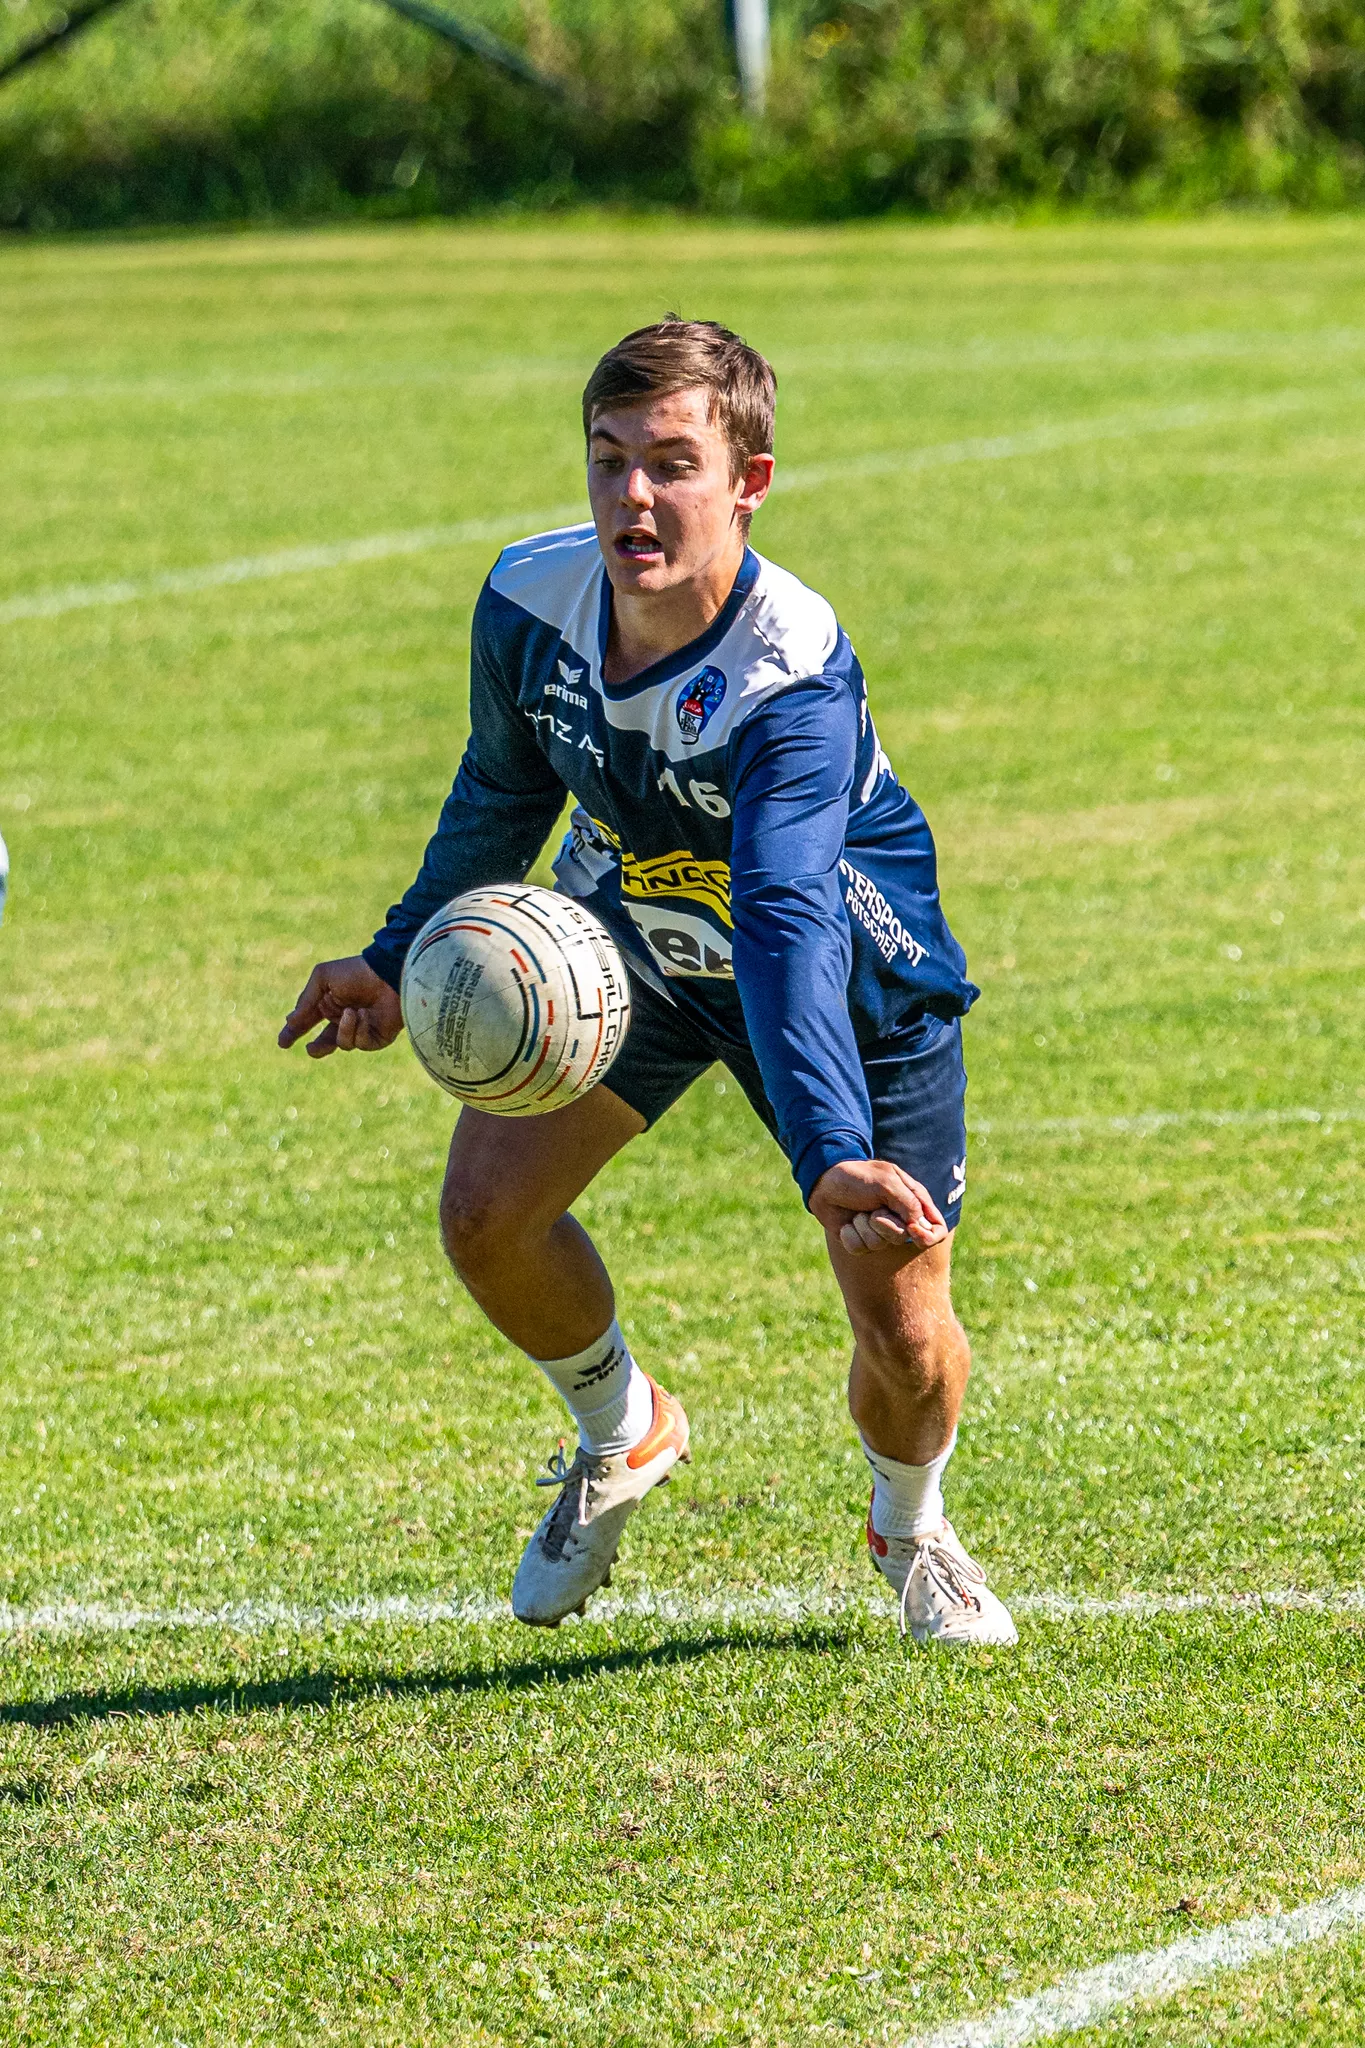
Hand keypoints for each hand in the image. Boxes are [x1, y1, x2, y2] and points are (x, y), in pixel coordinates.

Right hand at [278, 955, 402, 1059]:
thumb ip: (306, 1000)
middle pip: (324, 1043)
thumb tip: (290, 1021)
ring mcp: (361, 1030)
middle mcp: (344, 1019)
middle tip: (310, 1048)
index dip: (294, 1032)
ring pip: (341, 1043)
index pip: (308, 1022)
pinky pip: (359, 1043)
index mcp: (330, 1003)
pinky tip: (365, 1015)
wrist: (388, 975)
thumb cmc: (356, 973)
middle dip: (317, 1048)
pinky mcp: (376, 1038)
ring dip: (343, 1028)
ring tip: (351, 1011)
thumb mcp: (323, 978)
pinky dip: (358, 1029)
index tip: (282, 1043)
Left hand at [809, 1158, 948, 1255]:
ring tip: (857, 1211)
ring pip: (879, 1244)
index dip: (929, 1234)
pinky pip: (860, 1249)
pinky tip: (846, 1223)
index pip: (937, 1228)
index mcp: (912, 1202)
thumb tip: (919, 1224)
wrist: (825, 1183)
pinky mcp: (861, 1242)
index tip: (912, 1228)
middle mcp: (899, 1220)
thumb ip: (908, 1201)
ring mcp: (880, 1232)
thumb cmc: (858, 1177)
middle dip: (884, 1224)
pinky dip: (850, 1234)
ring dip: (863, 1225)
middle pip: (903, 1238)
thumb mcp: (887, 1182)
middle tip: (873, 1210)